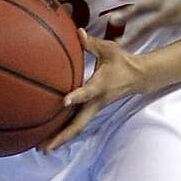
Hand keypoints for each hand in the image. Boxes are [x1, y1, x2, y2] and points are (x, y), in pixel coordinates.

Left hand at [41, 30, 150, 150]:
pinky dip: (64, 132)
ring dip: (61, 139)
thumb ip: (91, 43)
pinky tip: (50, 138)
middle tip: (44, 147)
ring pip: (77, 128)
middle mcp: (96, 102)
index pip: (88, 92)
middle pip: (78, 124)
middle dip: (62, 136)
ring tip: (42, 149)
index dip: (77, 96)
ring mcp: (94, 109)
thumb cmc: (122, 61)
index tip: (64, 101)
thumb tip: (77, 31)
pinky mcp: (92, 110)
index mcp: (100, 86)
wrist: (138, 77)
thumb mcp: (109, 49)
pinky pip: (77, 124)